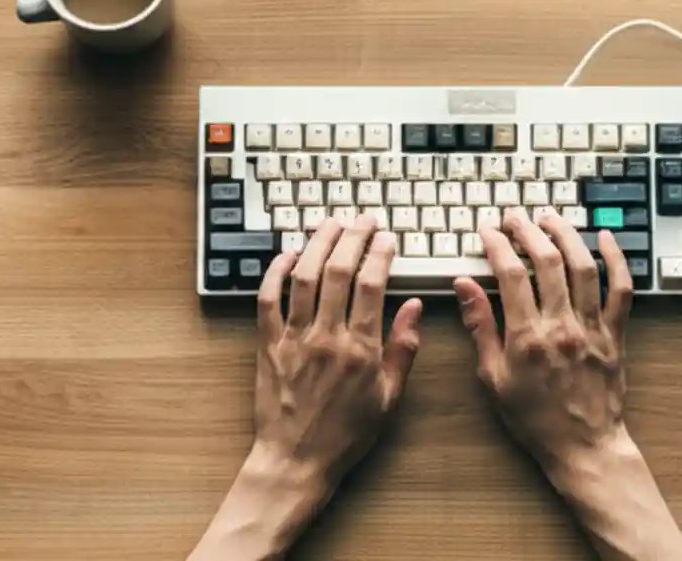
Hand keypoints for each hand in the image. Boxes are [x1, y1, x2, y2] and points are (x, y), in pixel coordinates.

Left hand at [191, 216, 421, 560]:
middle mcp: (326, 337)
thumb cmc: (346, 435)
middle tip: (362, 220)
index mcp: (360, 349)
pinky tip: (287, 255)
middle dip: (352, 237)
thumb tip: (413, 307)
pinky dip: (275, 272)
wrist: (297, 460)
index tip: (386, 237)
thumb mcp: (389, 397)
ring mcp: (294, 339)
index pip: (371, 285)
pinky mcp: (268, 345)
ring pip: (304, 277)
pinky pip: (268, 299)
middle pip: (337, 271)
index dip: (379, 254)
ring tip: (330, 224)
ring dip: (317, 244)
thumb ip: (403, 349)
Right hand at [455, 209, 681, 560]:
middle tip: (515, 217)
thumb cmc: (534, 419)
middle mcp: (562, 326)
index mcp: (527, 337)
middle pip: (547, 262)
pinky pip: (621, 289)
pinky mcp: (616, 334)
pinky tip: (605, 238)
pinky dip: (616, 260)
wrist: (583, 447)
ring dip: (566, 235)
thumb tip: (464, 285)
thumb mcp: (493, 377)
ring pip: (583, 267)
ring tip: (550, 218)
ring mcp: (593, 327)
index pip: (510, 275)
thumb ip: (480, 327)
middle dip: (528, 231)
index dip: (498, 245)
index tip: (488, 231)